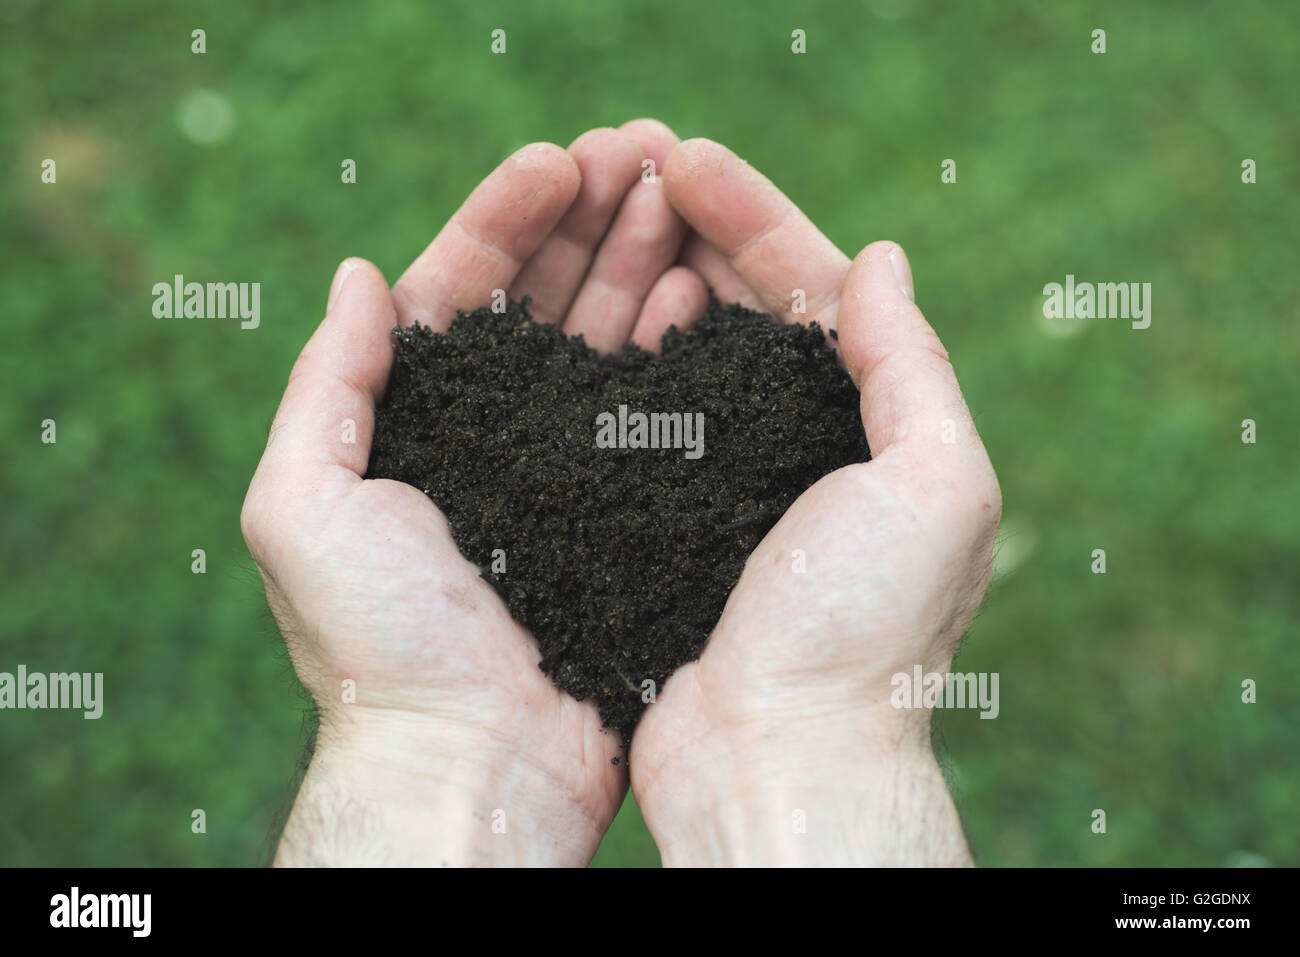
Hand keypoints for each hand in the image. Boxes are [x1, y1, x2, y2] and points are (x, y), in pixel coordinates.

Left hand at [241, 120, 703, 865]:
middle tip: (645, 151)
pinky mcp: (623, 507)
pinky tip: (703, 293)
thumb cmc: (377, 645)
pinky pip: (651, 410)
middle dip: (590, 217)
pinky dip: (672, 347)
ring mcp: (564, 467)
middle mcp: (493, 434)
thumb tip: (359, 274)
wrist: (473, 761)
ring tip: (681, 195)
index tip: (560, 159)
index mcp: (415, 422)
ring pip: (605, 339)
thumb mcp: (303, 506)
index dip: (507, 216)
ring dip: (639, 260)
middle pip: (545, 298)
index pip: (461, 289)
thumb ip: (328, 386)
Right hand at [629, 140, 1001, 865]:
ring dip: (658, 273)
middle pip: (746, 303)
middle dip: (697, 226)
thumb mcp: (934, 486)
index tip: (687, 158)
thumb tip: (883, 259)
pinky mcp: (667, 518)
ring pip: (692, 349)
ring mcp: (730, 479)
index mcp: (872, 426)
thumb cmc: (864, 633)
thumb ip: (911, 367)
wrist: (775, 758)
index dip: (755, 213)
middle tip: (634, 162)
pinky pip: (649, 416)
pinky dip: (636, 359)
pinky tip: (616, 320)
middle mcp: (802, 444)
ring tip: (615, 215)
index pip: (813, 286)